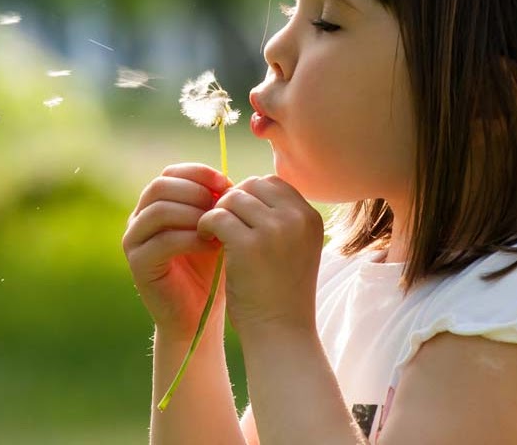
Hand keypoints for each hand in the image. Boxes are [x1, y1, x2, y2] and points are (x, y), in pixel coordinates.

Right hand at [122, 163, 231, 338]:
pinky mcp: (138, 264)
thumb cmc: (210, 271)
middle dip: (195, 191)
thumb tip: (228, 181)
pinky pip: (162, 241)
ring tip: (218, 226)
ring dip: (193, 214)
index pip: (170, 173)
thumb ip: (215, 205)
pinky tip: (213, 247)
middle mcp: (138, 219)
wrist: (198, 316)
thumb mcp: (216, 230)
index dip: (197, 173)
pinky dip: (191, 239)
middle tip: (222, 205)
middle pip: (160, 186)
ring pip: (159, 211)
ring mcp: (134, 241)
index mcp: (155, 205)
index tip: (226, 182)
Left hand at [198, 175, 323, 337]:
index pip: (272, 183)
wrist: (280, 332)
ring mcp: (274, 230)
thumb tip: (240, 190)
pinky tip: (206, 241)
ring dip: (217, 213)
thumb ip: (276, 218)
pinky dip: (205, 225)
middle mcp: (297, 218)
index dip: (249, 195)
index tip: (238, 217)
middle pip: (251, 185)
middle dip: (232, 202)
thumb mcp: (291, 249)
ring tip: (213, 234)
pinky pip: (216, 216)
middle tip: (221, 225)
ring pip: (232, 198)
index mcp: (311, 218)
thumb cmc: (281, 293)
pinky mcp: (248, 244)